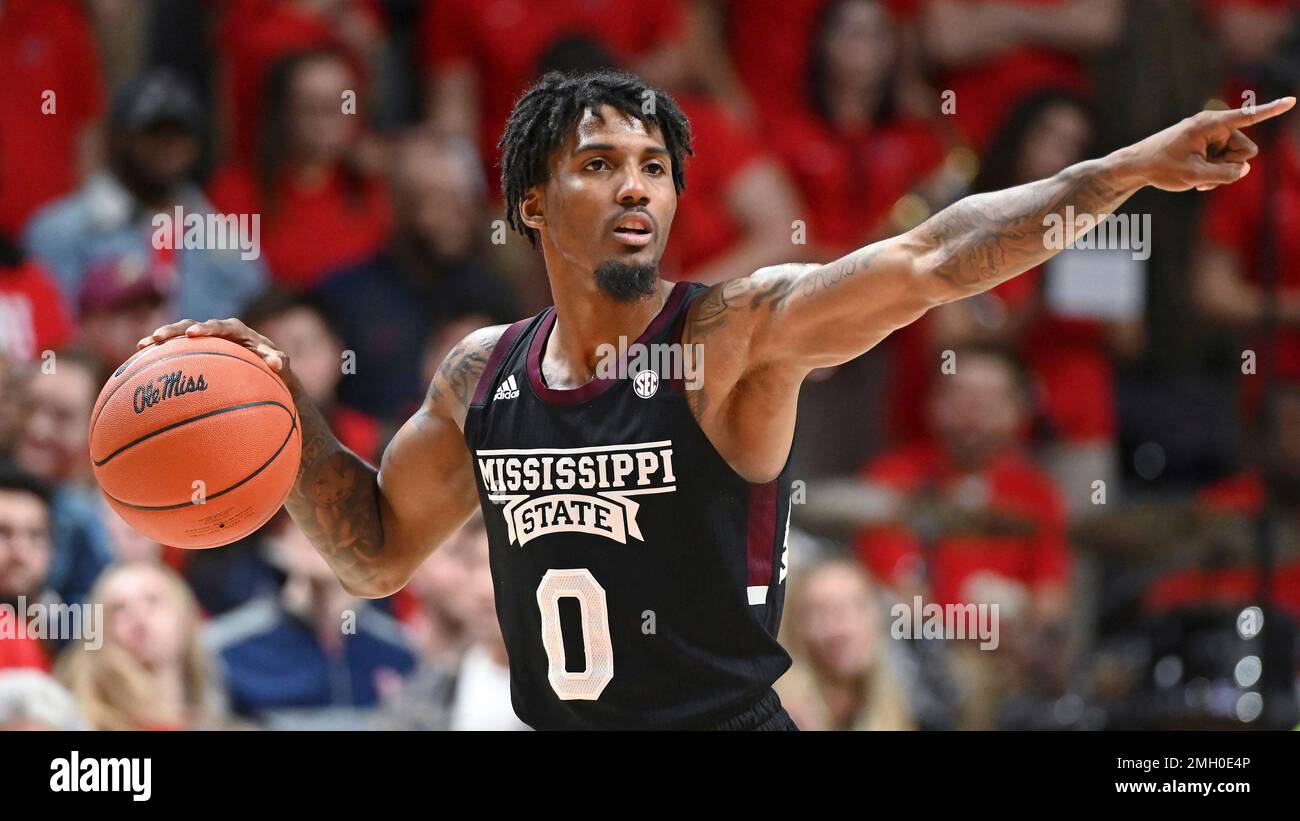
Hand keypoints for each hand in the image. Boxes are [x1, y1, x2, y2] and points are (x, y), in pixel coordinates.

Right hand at [137, 318, 291, 376]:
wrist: (266, 371)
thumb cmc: (274, 366)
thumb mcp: (281, 365)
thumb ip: (279, 362)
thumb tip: (276, 364)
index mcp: (237, 331)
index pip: (220, 326)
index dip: (205, 328)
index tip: (192, 334)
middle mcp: (218, 331)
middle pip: (192, 325)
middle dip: (174, 330)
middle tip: (157, 338)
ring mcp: (206, 341)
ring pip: (180, 336)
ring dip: (162, 339)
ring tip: (143, 346)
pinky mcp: (197, 351)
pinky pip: (177, 351)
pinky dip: (162, 355)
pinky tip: (141, 364)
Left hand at [1117, 97, 1295, 191]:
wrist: (1136, 166)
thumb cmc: (1161, 167)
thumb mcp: (1195, 176)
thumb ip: (1225, 175)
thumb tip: (1245, 170)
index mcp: (1211, 124)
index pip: (1247, 116)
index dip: (1271, 110)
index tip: (1292, 101)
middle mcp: (1214, 125)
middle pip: (1245, 150)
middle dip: (1232, 166)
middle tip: (1205, 175)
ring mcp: (1211, 135)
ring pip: (1235, 158)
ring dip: (1221, 172)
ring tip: (1197, 179)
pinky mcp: (1207, 145)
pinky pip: (1224, 161)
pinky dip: (1214, 172)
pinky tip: (1196, 180)